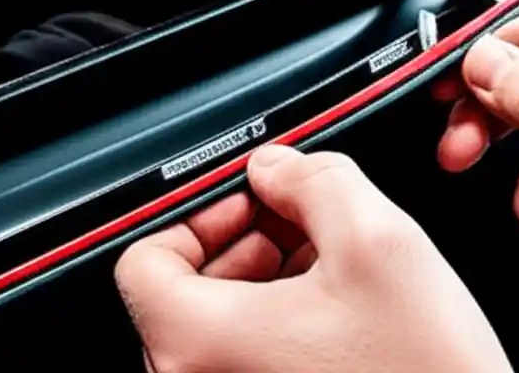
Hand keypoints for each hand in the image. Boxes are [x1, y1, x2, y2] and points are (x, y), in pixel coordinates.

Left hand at [115, 145, 509, 372]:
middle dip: (247, 241)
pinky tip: (340, 314)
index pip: (141, 258)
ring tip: (335, 270)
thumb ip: (313, 178)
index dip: (201, 212)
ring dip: (268, 282)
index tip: (252, 200)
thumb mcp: (378, 239)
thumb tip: (275, 165)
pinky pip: (245, 361)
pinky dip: (280, 327)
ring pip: (219, 326)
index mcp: (199, 340)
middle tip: (304, 224)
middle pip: (182, 290)